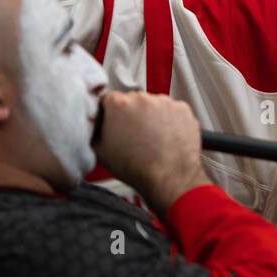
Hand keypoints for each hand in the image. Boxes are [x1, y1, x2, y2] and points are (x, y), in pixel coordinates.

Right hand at [94, 91, 211, 215]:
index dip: (110, 113)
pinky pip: (173, 111)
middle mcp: (142, 98)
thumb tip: (94, 125)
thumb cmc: (137, 167)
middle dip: (132, 115)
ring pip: (154, 105)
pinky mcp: (182, 109)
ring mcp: (164, 102)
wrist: (168, 177)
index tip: (115, 122)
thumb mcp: (100, 151)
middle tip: (134, 135)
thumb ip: (94, 130)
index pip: (109, 100)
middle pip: (133, 100)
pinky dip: (170, 121)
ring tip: (151, 139)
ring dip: (152, 117)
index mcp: (119, 104)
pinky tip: (165, 137)